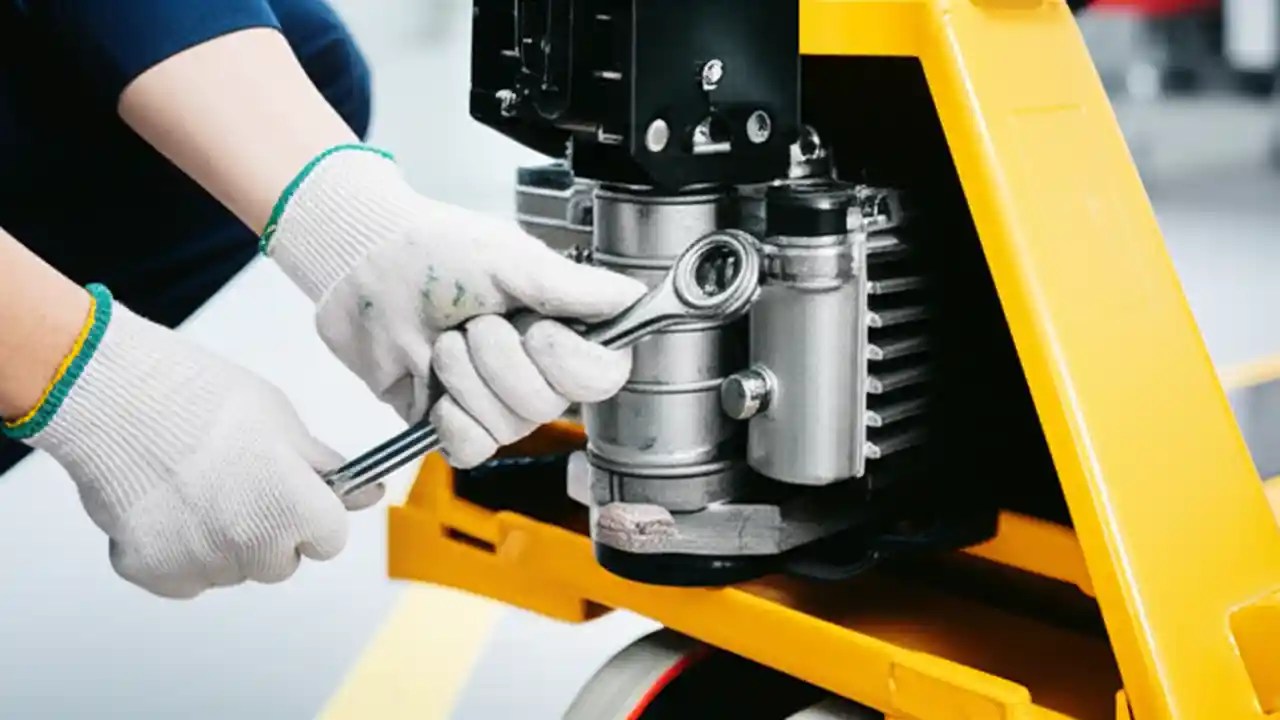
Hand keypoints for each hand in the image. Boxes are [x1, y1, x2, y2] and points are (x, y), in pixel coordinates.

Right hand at [8, 287, 376, 598]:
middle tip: (239, 486)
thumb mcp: (282, 422)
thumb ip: (322, 469)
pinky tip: (166, 505)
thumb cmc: (203, 399)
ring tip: (195, 487)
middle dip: (269, 534)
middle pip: (280, 563)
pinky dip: (176, 552)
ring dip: (223, 543)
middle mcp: (253, 546)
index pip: (329, 540)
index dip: (313, 515)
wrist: (118, 396)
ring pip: (231, 571)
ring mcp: (200, 564)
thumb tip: (367, 493)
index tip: (294, 494)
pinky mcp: (152, 572)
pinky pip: (182, 578)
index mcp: (295, 508)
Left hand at [266, 146, 645, 467]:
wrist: (361, 267)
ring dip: (466, 380)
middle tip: (473, 324)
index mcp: (559, 328)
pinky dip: (451, 421)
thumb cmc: (432, 251)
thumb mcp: (510, 258)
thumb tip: (633, 297)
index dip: (572, 364)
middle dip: (499, 361)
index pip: (604, 376)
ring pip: (508, 427)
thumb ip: (575, 287)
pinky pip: (473, 450)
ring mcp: (494, 400)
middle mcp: (534, 369)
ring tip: (443, 342)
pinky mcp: (453, 423)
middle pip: (549, 405)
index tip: (540, 333)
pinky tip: (434, 389)